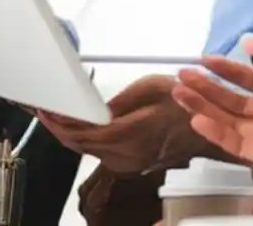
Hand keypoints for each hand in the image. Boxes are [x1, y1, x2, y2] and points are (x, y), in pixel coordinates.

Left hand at [38, 74, 192, 172]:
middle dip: (58, 127)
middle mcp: (125, 156)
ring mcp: (126, 164)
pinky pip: (97, 153)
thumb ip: (117, 101)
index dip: (59, 122)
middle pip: (78, 144)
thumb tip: (91, 110)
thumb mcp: (151, 87)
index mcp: (130, 134)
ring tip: (57, 114)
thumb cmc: (185, 102)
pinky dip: (84, 139)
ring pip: (86, 150)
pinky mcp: (128, 166)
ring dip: (69, 133)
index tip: (46, 108)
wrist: (208, 125)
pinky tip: (79, 125)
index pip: (82, 132)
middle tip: (45, 109)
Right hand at [171, 36, 252, 185]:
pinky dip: (217, 131)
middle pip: (237, 101)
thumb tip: (247, 39)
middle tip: (183, 77)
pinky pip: (237, 142)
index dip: (230, 70)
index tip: (205, 60)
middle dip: (209, 89)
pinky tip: (198, 118)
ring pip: (232, 120)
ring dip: (205, 107)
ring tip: (180, 93)